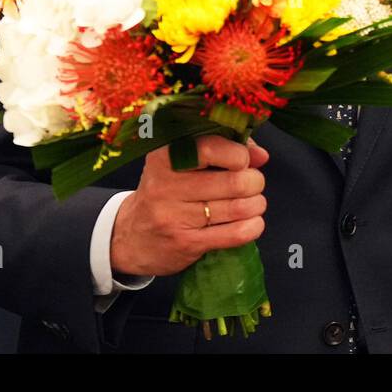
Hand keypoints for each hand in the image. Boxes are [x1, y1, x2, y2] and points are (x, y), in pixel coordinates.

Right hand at [110, 135, 268, 277]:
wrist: (129, 237)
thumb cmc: (165, 193)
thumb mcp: (180, 165)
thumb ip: (222, 150)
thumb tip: (261, 155)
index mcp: (165, 157)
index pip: (212, 148)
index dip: (239, 154)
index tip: (243, 160)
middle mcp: (166, 185)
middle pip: (234, 181)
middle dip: (254, 182)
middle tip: (252, 184)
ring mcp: (174, 217)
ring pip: (238, 207)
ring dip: (256, 204)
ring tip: (253, 203)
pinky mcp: (185, 243)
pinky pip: (234, 234)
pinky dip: (253, 227)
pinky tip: (252, 222)